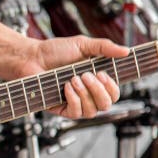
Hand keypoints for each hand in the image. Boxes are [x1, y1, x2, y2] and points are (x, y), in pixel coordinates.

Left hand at [13, 36, 129, 118]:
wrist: (32, 58)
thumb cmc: (54, 51)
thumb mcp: (82, 44)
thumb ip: (104, 47)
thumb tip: (125, 51)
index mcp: (96, 80)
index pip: (114, 92)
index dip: (113, 87)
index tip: (104, 74)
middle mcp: (88, 93)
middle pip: (106, 104)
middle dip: (99, 90)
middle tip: (87, 74)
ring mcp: (75, 102)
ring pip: (92, 111)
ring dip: (85, 94)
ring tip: (73, 78)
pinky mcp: (62, 109)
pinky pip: (76, 113)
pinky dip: (74, 99)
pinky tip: (67, 87)